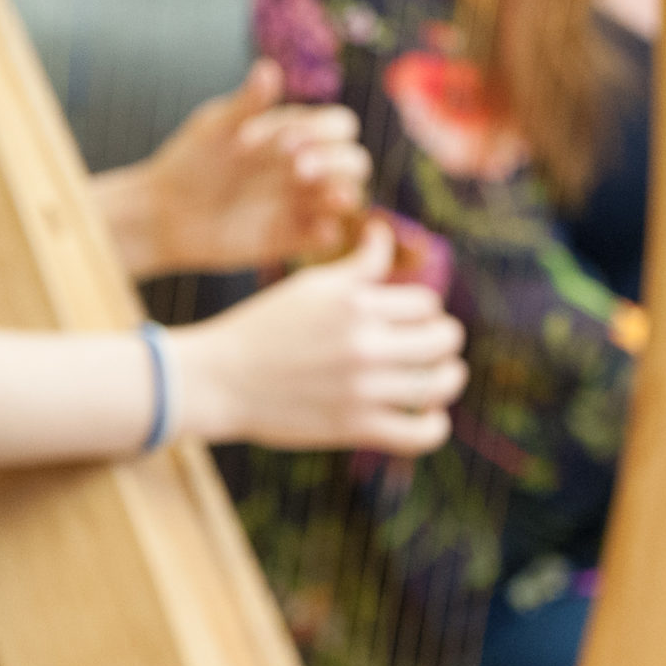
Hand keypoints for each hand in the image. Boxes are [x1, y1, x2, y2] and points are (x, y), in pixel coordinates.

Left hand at [95, 59, 370, 279]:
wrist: (165, 213)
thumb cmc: (190, 162)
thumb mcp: (216, 128)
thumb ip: (246, 104)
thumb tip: (267, 68)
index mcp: (295, 133)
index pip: (338, 126)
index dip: (323, 131)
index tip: (285, 141)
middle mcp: (306, 167)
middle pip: (353, 161)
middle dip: (336, 162)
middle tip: (297, 168)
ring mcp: (302, 204)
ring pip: (347, 198)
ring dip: (344, 195)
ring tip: (328, 196)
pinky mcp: (291, 238)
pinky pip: (326, 237)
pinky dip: (330, 234)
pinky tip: (318, 230)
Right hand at [175, 220, 466, 454]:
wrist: (219, 380)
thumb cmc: (262, 328)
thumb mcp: (309, 286)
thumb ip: (357, 265)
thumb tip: (384, 231)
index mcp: (355, 304)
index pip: (427, 303)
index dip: (422, 311)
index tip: (408, 322)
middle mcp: (364, 344)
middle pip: (444, 339)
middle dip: (440, 340)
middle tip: (424, 348)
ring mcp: (361, 389)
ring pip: (441, 383)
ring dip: (446, 379)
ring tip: (437, 378)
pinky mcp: (353, 428)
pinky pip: (420, 435)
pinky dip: (433, 427)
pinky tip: (427, 417)